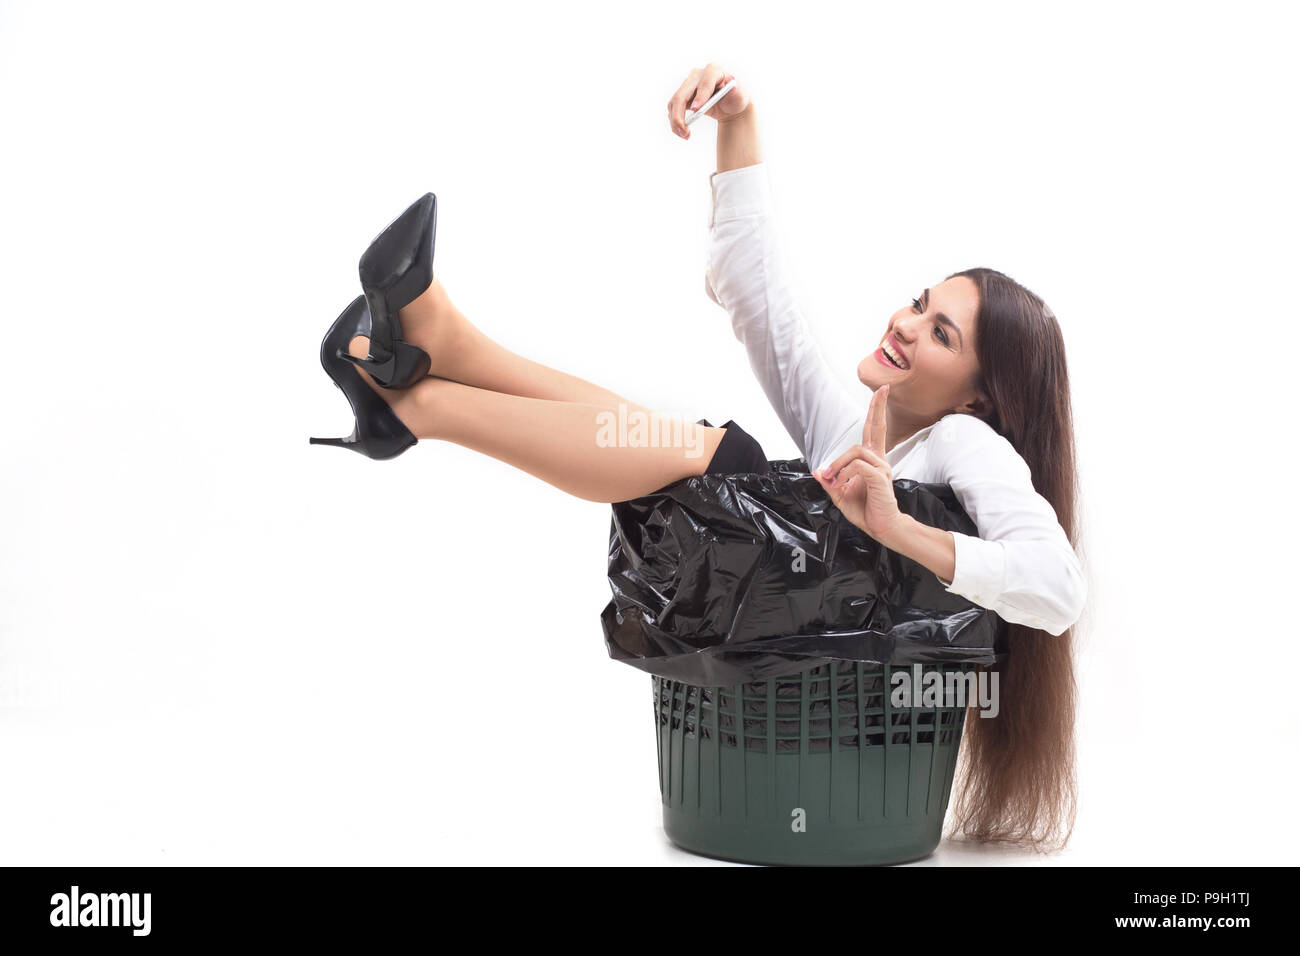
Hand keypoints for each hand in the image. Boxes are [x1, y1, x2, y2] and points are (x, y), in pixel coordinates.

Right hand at [666, 63, 750, 139]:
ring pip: (675, 102)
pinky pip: (673, 108)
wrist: (729, 103)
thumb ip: (735, 89)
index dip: (700, 96)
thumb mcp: (739, 94)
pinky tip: (682, 131)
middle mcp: (697, 75)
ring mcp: (688, 85)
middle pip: (683, 94)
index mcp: (713, 70)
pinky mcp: (682, 95)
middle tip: (683, 131)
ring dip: (675, 121)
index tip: (697, 110)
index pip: (705, 83)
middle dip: (679, 114)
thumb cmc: (735, 97)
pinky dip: (675, 121)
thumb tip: (732, 84)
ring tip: (685, 135)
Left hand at [814, 384, 907, 547]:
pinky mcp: (880, 479)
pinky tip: (844, 485)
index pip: (874, 431)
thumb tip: (818, 472)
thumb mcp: (840, 495)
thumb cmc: (865, 510)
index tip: (881, 391)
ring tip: (835, 481)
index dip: (876, 411)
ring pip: (855, 452)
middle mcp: (879, 460)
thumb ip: (830, 482)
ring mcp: (882, 468)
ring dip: (839, 464)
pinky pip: (858, 467)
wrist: (882, 527)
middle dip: (878, 407)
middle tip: (883, 389)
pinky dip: (846, 475)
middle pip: (877, 428)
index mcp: (871, 461)